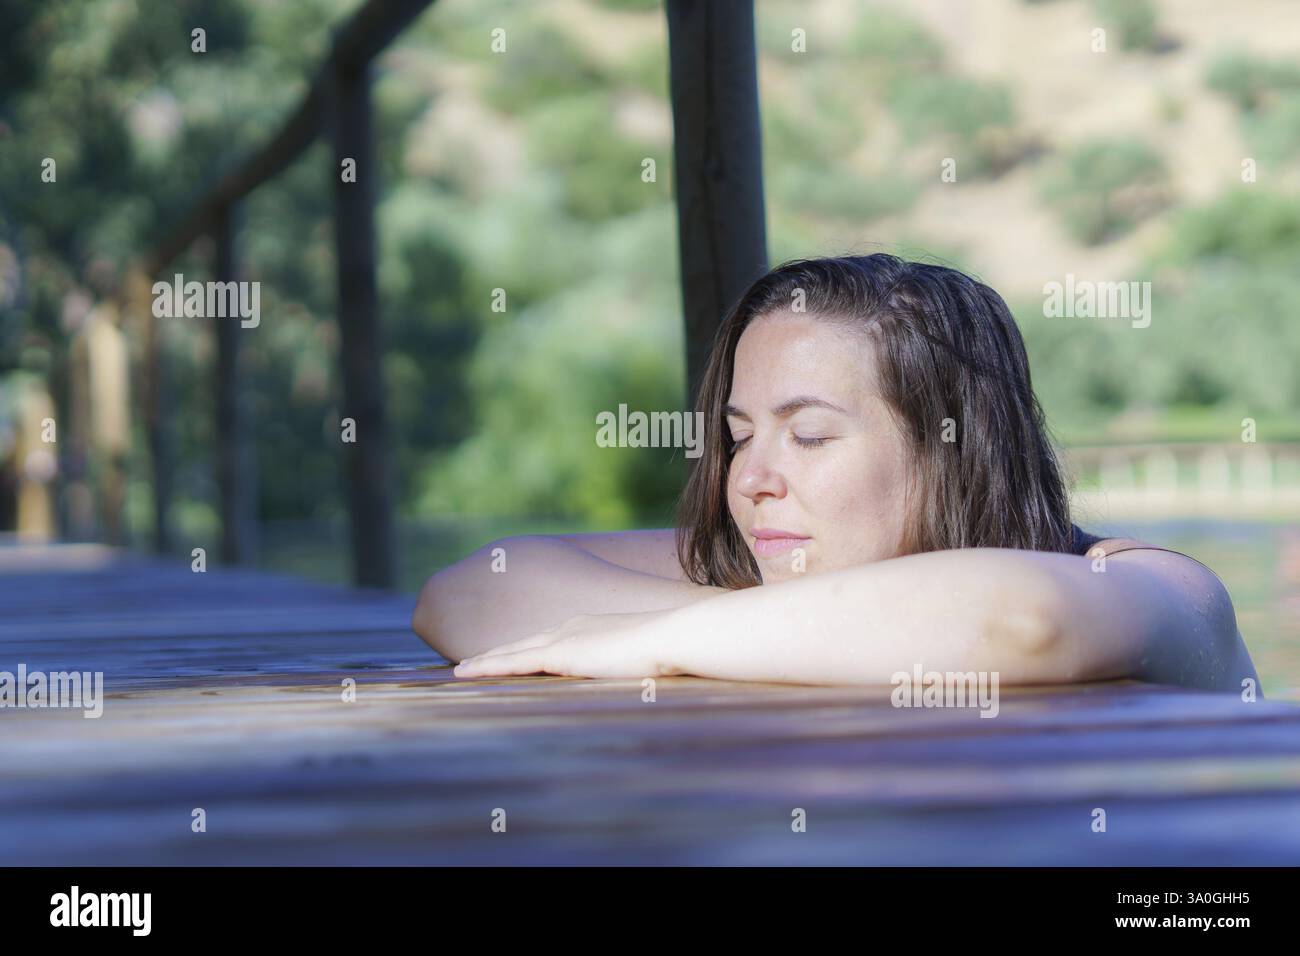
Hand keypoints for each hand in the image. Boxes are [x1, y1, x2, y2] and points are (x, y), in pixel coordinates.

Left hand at [452, 609, 679, 679]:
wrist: (673, 635)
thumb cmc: (670, 647)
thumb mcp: (647, 652)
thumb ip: (636, 659)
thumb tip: (646, 671)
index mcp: (589, 625)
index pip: (548, 639)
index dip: (526, 648)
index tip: (510, 655)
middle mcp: (570, 626)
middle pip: (524, 642)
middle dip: (497, 652)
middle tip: (470, 663)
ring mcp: (564, 638)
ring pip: (512, 652)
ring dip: (485, 661)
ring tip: (460, 671)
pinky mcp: (560, 654)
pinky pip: (514, 662)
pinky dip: (488, 667)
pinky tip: (467, 673)